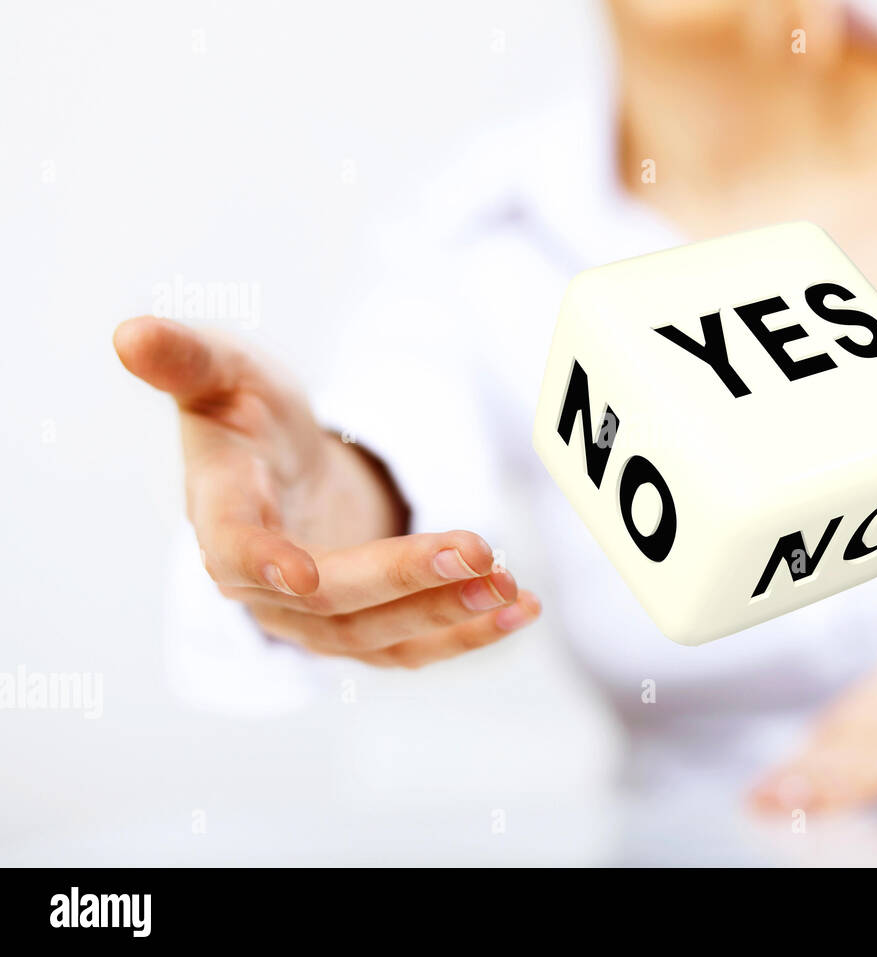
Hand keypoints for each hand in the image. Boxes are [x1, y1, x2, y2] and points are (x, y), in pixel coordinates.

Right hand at [114, 315, 539, 666]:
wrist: (279, 470)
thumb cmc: (248, 416)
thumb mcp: (223, 374)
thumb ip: (188, 358)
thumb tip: (131, 332)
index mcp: (219, 516)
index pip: (235, 550)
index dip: (265, 561)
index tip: (304, 573)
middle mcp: (261, 585)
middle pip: (330, 600)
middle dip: (404, 578)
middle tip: (477, 550)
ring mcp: (311, 618)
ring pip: (377, 636)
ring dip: (446, 615)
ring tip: (511, 586)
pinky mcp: (359, 630)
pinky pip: (409, 647)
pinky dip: (465, 633)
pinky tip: (521, 608)